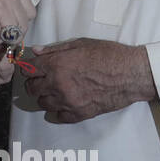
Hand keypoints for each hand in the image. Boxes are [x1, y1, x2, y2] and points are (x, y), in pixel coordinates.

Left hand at [24, 38, 156, 122]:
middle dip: (34, 83)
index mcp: (57, 65)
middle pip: (32, 89)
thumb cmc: (109, 55)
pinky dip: (59, 111)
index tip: (31, 69)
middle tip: (41, 80)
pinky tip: (65, 103)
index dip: (28, 68)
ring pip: (43, 104)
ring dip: (45, 97)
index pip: (29, 70)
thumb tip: (36, 51)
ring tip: (54, 91)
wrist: (131, 74)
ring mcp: (68, 101)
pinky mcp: (80, 113)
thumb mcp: (80, 44)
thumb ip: (55, 49)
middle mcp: (58, 84)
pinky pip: (59, 117)